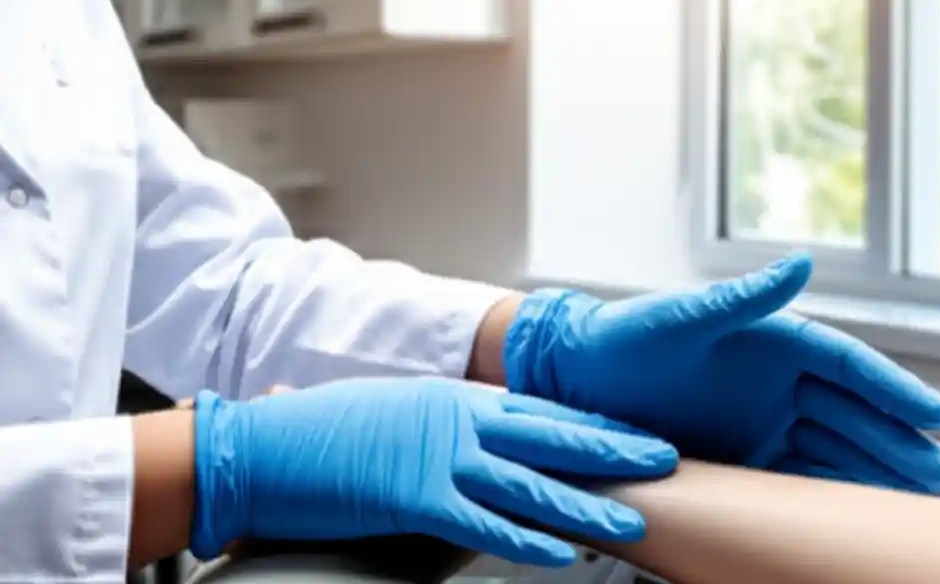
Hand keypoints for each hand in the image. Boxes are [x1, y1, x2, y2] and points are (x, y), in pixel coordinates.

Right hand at [189, 377, 677, 565]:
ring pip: (532, 483)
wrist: (265, 444)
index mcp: (456, 398)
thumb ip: (440, 421)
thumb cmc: (324, 429)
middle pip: (553, 437)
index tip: (632, 432)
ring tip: (633, 517)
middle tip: (663, 459)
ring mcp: (440, 458)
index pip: (542, 410)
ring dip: (587, 503)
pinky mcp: (416, 498)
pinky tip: (561, 554)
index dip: (592, 424)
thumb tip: (469, 429)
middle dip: (613, 451)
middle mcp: (459, 420)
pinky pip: (484, 524)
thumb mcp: (395, 410)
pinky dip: (527, 541)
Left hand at [503, 253, 939, 492]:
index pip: (847, 366)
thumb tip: (802, 260)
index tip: (932, 414)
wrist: (577, 381)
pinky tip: (866, 511)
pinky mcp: (746, 456)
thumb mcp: (683, 318)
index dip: (891, 388)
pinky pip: (800, 477)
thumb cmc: (627, 338)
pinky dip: (835, 493)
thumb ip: (744, 297)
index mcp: (775, 340)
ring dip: (878, 471)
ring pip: (836, 448)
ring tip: (924, 497)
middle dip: (899, 443)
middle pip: (854, 413)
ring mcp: (766, 421)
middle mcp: (780, 381)